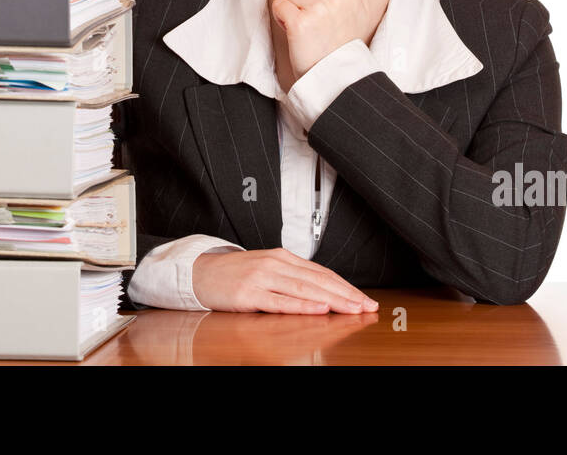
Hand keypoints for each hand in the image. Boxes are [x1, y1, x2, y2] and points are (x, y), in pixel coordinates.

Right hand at [192, 247, 379, 313]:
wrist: (199, 272)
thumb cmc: (234, 275)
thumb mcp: (266, 270)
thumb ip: (291, 278)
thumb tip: (322, 292)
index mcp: (282, 257)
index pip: (321, 273)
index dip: (345, 286)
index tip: (364, 299)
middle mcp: (275, 264)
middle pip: (318, 280)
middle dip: (346, 294)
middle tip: (367, 306)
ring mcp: (262, 278)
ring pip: (305, 290)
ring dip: (333, 301)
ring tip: (352, 309)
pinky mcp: (250, 294)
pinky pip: (281, 301)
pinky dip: (303, 306)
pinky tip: (319, 309)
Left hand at [270, 0, 374, 79]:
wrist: (337, 76)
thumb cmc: (342, 42)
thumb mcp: (357, 11)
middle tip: (308, 10)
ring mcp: (321, 9)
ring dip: (290, 5)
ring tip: (304, 25)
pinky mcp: (301, 22)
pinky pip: (279, 4)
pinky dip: (281, 16)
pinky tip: (293, 30)